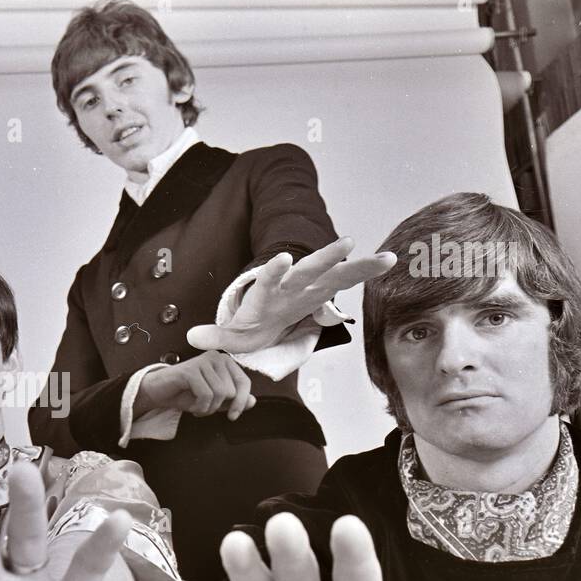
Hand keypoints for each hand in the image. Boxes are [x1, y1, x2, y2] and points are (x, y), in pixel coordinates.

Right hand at [134, 350, 255, 419]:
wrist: (160, 392)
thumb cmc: (186, 393)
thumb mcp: (215, 400)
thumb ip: (234, 400)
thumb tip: (252, 401)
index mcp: (225, 362)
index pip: (244, 383)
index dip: (241, 402)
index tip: (233, 416)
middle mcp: (216, 357)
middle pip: (232, 391)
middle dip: (218, 406)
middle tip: (204, 407)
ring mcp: (203, 361)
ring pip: (220, 394)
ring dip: (208, 408)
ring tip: (197, 406)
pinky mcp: (191, 369)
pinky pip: (206, 395)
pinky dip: (199, 407)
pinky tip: (191, 406)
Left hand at [188, 237, 395, 352]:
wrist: (262, 320)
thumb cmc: (249, 328)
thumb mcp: (231, 338)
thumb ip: (215, 337)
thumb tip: (192, 337)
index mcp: (265, 296)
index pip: (267, 281)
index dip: (272, 271)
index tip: (279, 258)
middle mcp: (289, 286)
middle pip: (308, 270)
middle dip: (326, 258)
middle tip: (347, 243)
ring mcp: (308, 287)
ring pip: (333, 272)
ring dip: (357, 265)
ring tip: (383, 256)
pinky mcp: (322, 293)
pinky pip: (345, 280)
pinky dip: (364, 272)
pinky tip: (389, 260)